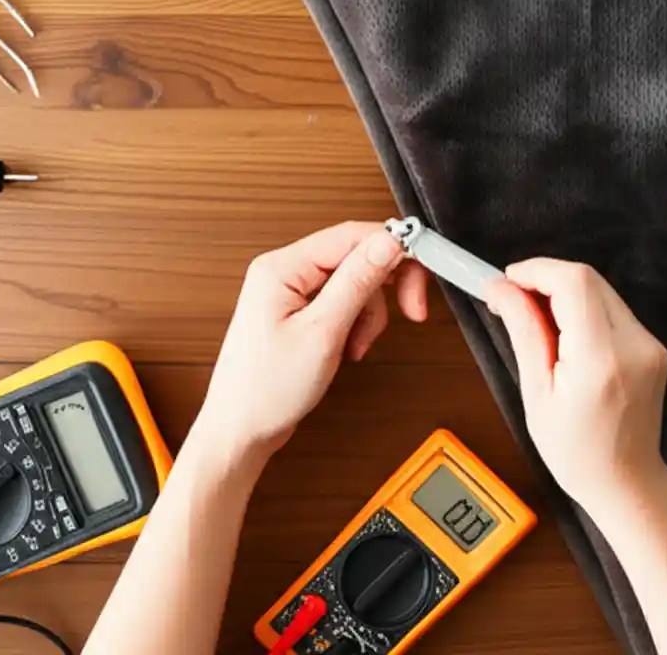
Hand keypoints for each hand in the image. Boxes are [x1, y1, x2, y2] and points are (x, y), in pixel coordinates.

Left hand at [197, 222, 428, 460]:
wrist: (241, 430)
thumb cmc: (266, 390)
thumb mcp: (322, 333)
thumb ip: (357, 282)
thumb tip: (389, 242)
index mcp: (282, 267)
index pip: (352, 235)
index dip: (394, 248)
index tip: (424, 266)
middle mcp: (284, 272)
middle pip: (356, 255)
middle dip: (387, 284)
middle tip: (412, 309)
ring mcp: (291, 292)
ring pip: (355, 282)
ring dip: (370, 313)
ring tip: (358, 346)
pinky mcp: (300, 312)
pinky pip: (342, 302)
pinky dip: (357, 324)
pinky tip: (349, 348)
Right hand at [486, 259, 666, 512]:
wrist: (625, 481)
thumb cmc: (575, 451)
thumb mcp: (537, 394)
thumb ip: (524, 332)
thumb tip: (500, 289)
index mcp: (601, 359)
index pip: (574, 283)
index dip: (536, 270)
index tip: (507, 280)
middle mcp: (634, 344)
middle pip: (589, 278)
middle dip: (546, 278)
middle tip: (512, 299)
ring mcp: (650, 344)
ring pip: (602, 290)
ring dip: (564, 292)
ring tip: (533, 318)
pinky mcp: (653, 346)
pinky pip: (613, 309)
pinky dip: (583, 308)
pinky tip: (562, 333)